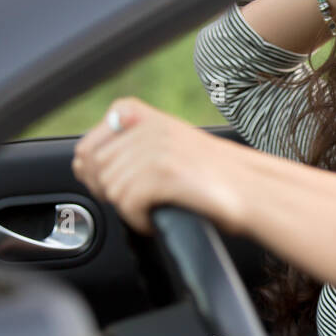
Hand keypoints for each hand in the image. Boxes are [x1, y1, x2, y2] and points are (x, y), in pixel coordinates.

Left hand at [72, 97, 243, 235]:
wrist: (254, 188)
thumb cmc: (212, 173)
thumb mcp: (166, 143)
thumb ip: (128, 144)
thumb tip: (82, 163)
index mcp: (141, 115)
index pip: (87, 146)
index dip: (94, 175)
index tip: (114, 188)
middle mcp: (147, 126)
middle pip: (97, 172)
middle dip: (113, 194)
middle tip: (139, 202)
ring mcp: (156, 148)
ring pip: (112, 190)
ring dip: (130, 208)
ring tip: (155, 208)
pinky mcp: (165, 173)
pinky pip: (128, 206)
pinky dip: (140, 221)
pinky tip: (156, 219)